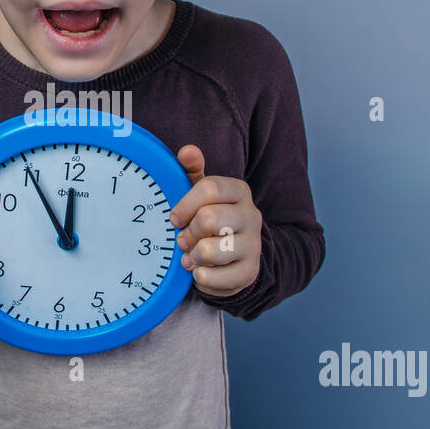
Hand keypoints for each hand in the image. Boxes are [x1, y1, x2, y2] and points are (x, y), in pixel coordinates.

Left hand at [167, 145, 261, 297]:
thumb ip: (192, 172)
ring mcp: (254, 245)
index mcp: (239, 191)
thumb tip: (187, 151)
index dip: (185, 205)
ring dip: (193, 257)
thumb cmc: (211, 220)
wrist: (235, 258)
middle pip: (208, 219)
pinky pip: (212, 277)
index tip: (175, 218)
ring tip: (194, 256)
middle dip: (188, 233)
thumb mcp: (201, 196)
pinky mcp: (249, 273)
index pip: (209, 188)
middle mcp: (252, 216)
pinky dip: (200, 278)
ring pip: (209, 250)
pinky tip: (203, 271)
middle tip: (184, 240)